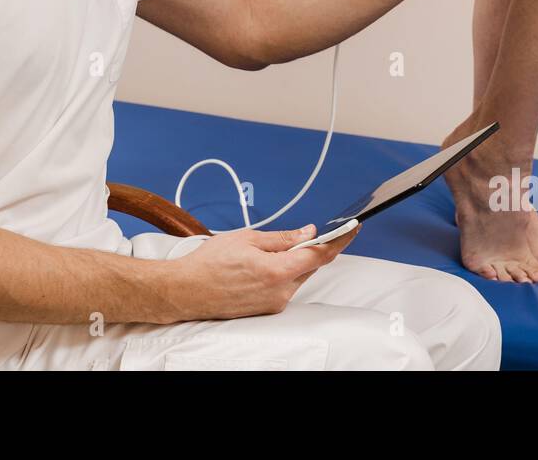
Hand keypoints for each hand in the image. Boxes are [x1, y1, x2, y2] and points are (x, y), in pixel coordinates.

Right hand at [165, 223, 359, 321]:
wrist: (185, 291)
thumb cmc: (210, 263)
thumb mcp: (247, 238)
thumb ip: (282, 238)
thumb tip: (308, 233)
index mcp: (277, 272)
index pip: (320, 255)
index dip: (339, 240)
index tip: (352, 229)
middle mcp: (280, 292)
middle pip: (309, 266)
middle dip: (311, 248)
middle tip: (307, 233)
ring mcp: (273, 304)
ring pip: (296, 277)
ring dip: (293, 261)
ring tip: (268, 250)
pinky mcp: (266, 309)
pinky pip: (284, 286)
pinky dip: (282, 273)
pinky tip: (263, 264)